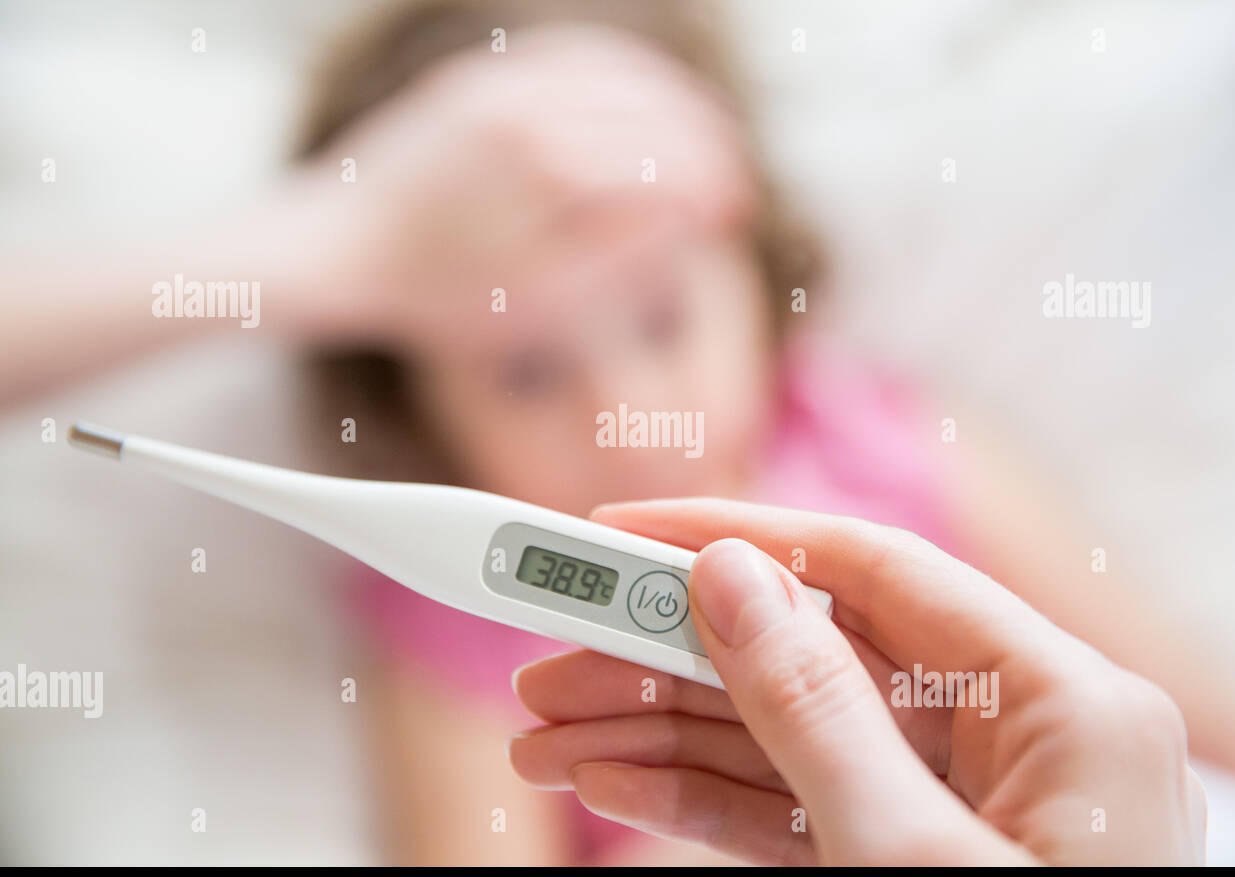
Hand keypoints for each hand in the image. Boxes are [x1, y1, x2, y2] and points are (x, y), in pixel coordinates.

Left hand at [281, 24, 754, 341]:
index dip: (711, 189)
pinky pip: (570, 54)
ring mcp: (501, 85)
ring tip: (706, 138)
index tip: (734, 214)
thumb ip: (621, 255)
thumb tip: (688, 209)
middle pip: (650, 113)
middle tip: (731, 185)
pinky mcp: (480, 76)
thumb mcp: (539, 301)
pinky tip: (647, 99)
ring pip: (618, 72)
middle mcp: (529, 112)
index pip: (663, 166)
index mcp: (550, 174)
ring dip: (673, 102)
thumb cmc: (437, 298)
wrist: (338, 253)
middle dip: (704, 147)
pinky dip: (621, 71)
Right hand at [508, 498, 1206, 864]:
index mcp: (1062, 701)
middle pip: (811, 657)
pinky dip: (711, 803)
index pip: (873, 569)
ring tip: (550, 740)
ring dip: (666, 739)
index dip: (737, 538)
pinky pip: (805, 810)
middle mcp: (1018, 737)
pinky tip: (620, 786)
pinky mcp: (919, 860)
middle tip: (551, 662)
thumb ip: (816, 710)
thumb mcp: (909, 855)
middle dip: (669, 664)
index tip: (621, 533)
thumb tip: (730, 577)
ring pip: (792, 739)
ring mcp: (966, 806)